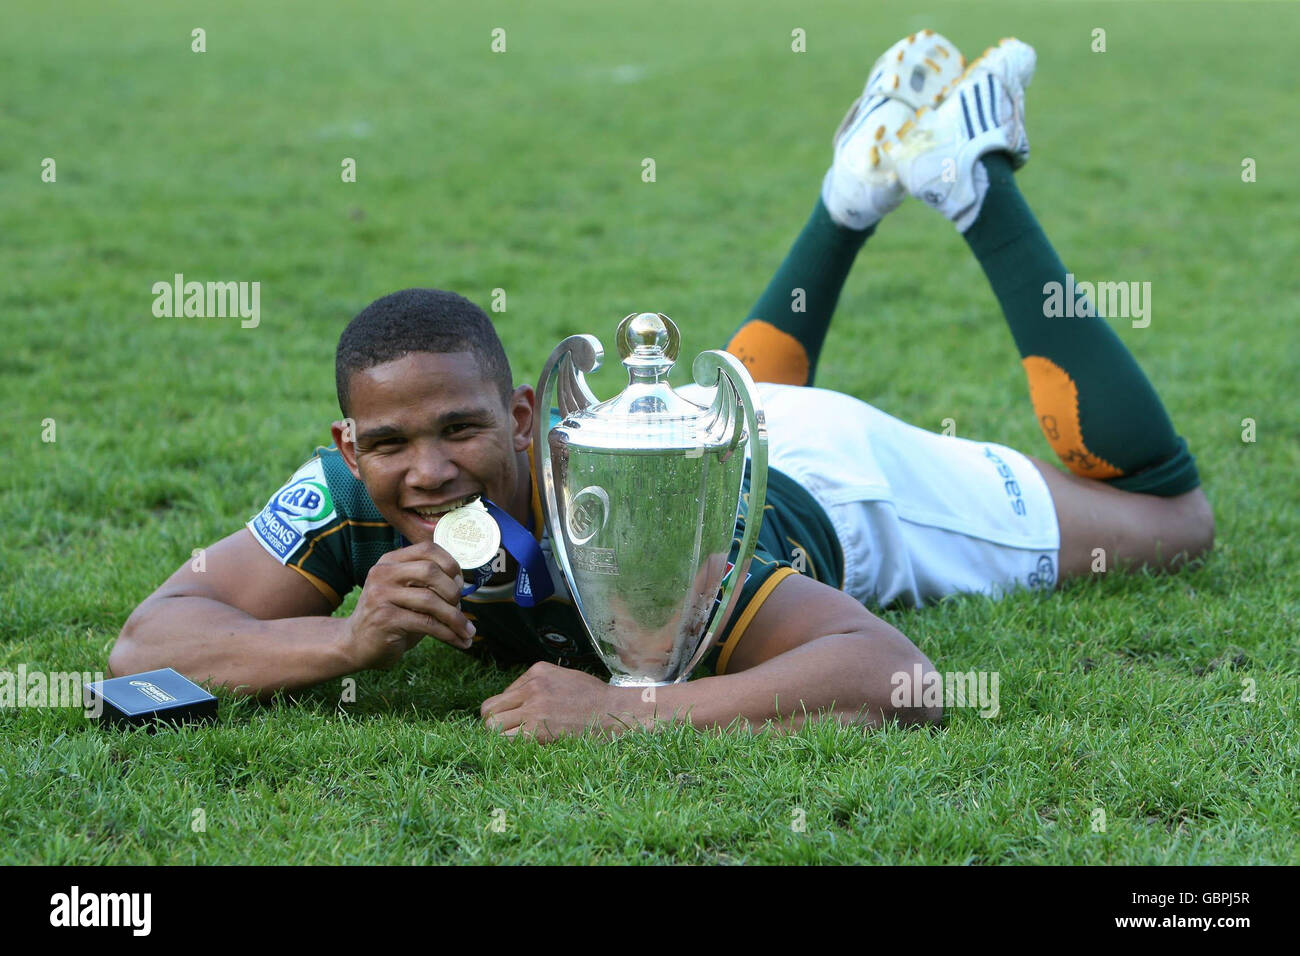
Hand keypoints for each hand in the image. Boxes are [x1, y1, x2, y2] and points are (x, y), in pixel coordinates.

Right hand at [342, 539, 474, 669]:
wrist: (356, 645)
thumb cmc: (390, 618)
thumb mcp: (406, 594)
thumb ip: (427, 584)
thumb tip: (462, 584)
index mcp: (390, 561)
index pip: (427, 549)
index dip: (451, 564)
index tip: (460, 583)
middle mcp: (383, 574)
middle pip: (430, 571)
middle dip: (453, 590)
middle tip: (460, 606)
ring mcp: (381, 596)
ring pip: (431, 600)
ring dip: (455, 618)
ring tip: (466, 631)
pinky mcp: (385, 619)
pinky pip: (426, 624)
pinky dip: (448, 633)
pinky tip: (458, 641)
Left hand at [481, 662, 622, 742]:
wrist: (615, 713)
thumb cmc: (594, 698)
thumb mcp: (564, 677)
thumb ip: (538, 684)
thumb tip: (515, 701)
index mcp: (537, 671)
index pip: (503, 694)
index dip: (508, 710)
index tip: (521, 720)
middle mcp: (531, 687)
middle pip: (489, 709)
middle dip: (494, 721)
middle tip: (509, 733)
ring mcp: (533, 709)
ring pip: (491, 726)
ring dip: (500, 736)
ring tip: (516, 742)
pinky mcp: (536, 731)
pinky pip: (506, 741)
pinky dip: (510, 747)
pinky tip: (525, 748)